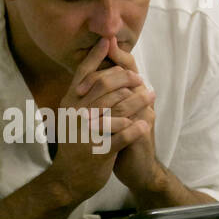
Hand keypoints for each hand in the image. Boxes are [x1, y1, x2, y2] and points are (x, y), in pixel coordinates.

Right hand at [47, 37, 150, 203]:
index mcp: (69, 104)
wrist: (68, 178)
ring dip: (138, 99)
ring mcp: (88, 132)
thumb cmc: (74, 144)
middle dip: (125, 77)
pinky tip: (147, 122)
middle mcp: (76, 114)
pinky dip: (136, 127)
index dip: (96, 56)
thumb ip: (82, 96)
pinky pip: (122, 134)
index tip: (108, 40)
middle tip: (140, 78)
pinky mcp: (100, 150)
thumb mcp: (71, 117)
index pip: (83, 73)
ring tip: (151, 95)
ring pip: (117, 107)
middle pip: (104, 84)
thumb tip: (94, 71)